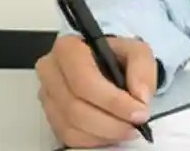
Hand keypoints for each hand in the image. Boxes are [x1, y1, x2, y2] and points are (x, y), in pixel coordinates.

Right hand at [35, 35, 156, 147]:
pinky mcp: (51, 117)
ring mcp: (48, 97)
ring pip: (71, 125)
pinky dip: (94, 139)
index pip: (84, 80)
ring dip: (104, 133)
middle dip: (111, 121)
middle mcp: (50, 72)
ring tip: (129, 129)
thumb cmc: (117, 56)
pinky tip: (112, 133)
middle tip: (136, 124)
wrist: (107, 65)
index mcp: (68, 49)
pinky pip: (68, 136)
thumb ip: (142, 68)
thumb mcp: (136, 51)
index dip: (112, 101)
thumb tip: (139, 97)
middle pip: (74, 106)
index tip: (138, 111)